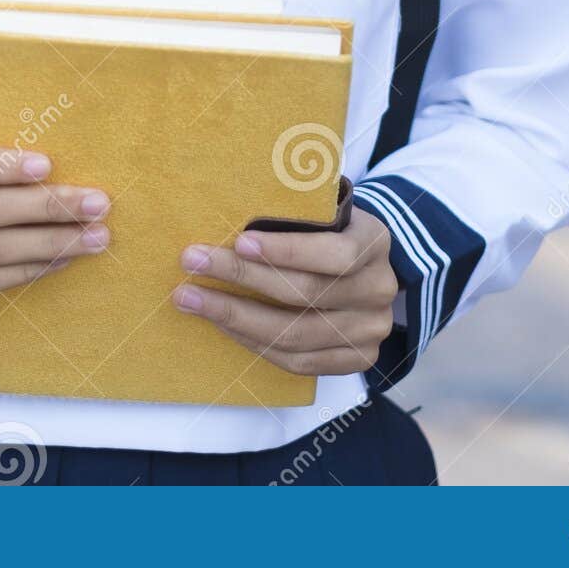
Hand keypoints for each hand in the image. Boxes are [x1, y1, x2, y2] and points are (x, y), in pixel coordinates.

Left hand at [170, 208, 397, 376]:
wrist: (365, 265)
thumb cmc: (330, 229)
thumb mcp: (325, 209)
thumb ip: (295, 211)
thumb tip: (229, 206)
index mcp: (374, 242)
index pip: (335, 254)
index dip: (287, 251)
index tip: (239, 241)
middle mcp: (378, 289)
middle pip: (306, 295)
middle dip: (243, 278)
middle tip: (193, 261)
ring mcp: (370, 330)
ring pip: (295, 335)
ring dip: (234, 317)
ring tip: (190, 298)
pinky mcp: (356, 359)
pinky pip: (296, 362)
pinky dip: (253, 343)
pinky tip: (221, 323)